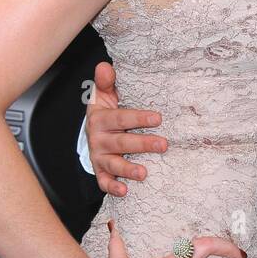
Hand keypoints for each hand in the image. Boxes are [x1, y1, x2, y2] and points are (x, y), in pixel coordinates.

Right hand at [87, 60, 167, 196]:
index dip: (138, 118)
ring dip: (128, 170)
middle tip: (164, 144)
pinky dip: (113, 188)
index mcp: (100, 118)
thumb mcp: (104, 95)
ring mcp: (99, 157)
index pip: (120, 118)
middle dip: (142, 144)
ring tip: (144, 173)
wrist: (93, 132)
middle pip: (121, 143)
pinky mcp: (101, 171)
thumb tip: (105, 66)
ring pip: (113, 164)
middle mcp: (98, 139)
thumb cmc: (106, 113)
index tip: (158, 118)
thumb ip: (106, 82)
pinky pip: (104, 182)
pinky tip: (125, 191)